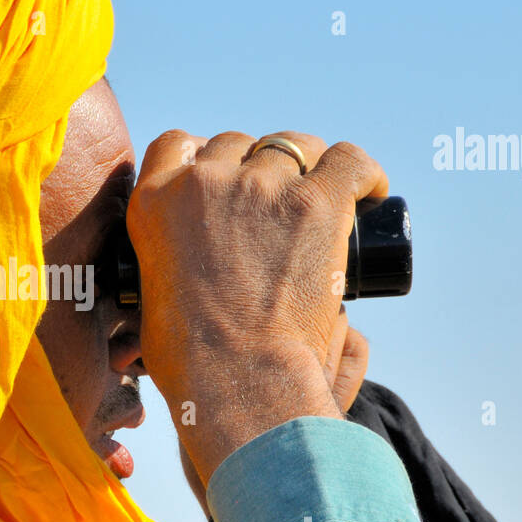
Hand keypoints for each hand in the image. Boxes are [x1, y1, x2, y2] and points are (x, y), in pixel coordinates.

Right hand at [128, 129, 387, 485]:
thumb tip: (187, 270)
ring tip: (321, 200)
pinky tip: (369, 192)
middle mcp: (204, 182)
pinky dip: (363, 174)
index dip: (205, 155)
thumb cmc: (193, 360)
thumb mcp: (152, 297)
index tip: (223, 173)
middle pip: (236, 144)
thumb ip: (164, 266)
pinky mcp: (316, 201)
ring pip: (292, 147)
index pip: (177, 144)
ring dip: (306, 168)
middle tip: (274, 205)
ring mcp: (261, 187)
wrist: (238, 378)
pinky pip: (349, 162)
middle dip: (254, 165)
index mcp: (155, 202)